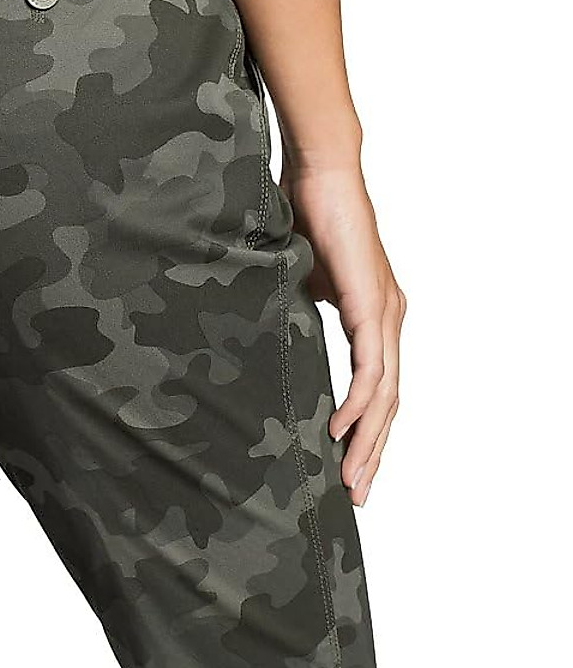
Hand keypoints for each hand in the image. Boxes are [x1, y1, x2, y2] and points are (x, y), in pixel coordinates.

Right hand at [282, 164, 405, 505]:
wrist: (320, 174)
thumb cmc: (305, 217)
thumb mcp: (299, 281)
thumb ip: (299, 314)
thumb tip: (277, 341)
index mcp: (373, 316)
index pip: (377, 388)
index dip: (365, 432)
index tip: (346, 467)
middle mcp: (388, 319)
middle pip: (389, 403)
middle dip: (372, 453)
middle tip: (356, 494)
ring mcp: (385, 312)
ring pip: (386, 394)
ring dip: (369, 439)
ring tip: (352, 477)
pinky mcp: (372, 303)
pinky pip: (372, 366)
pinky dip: (360, 401)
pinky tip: (344, 428)